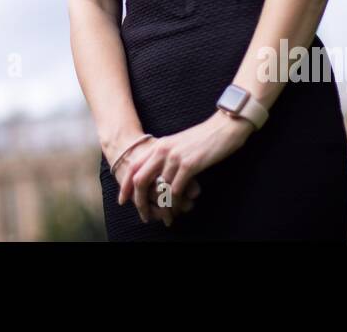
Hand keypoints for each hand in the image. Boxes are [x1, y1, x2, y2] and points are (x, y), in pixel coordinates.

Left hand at [117, 112, 253, 226]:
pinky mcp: (189, 165)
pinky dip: (176, 203)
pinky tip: (179, 209)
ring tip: (167, 218)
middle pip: (140, 180)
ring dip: (164, 207)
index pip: (134, 167)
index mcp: (158, 145)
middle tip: (144, 215)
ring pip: (161, 190)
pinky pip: (176, 190)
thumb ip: (165, 157)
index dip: (126, 186)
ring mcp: (174, 158)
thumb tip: (158, 178)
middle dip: (140, 202)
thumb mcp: (178, 144)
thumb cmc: (203, 138)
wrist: (223, 127)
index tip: (123, 200)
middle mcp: (162, 151)